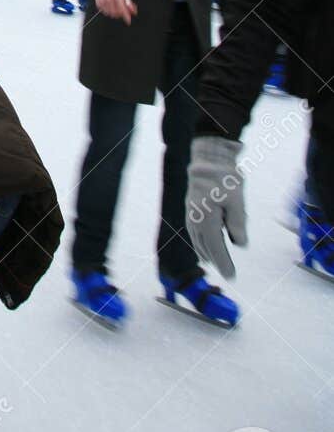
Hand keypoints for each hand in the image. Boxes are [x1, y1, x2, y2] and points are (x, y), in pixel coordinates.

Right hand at [94, 0, 136, 23]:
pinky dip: (109, 12)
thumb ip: (129, 4)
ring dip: (115, 14)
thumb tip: (134, 12)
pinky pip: (105, 12)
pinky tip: (110, 8)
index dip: (126, 16)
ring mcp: (103, 1)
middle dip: (121, 14)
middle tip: (122, 12)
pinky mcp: (99, 4)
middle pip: (117, 13)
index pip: (122, 8)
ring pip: (111, 14)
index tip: (128, 21)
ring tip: (116, 9)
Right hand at [186, 136, 247, 277]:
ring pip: (197, 239)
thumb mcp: (237, 201)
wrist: (208, 155)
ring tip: (213, 261)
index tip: (231, 276)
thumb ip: (238, 225)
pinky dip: (199, 240)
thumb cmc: (225, 176)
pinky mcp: (190, 206)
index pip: (215, 248)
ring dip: (205, 251)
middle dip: (216, 260)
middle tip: (227, 272)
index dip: (224, 263)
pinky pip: (193, 230)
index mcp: (206, 219)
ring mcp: (190, 212)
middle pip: (205, 246)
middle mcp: (195, 218)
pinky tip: (204, 241)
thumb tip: (240, 244)